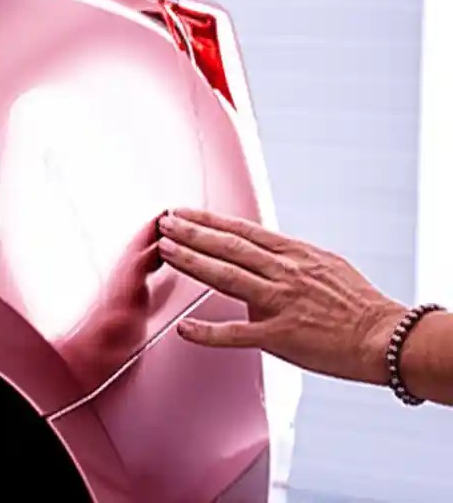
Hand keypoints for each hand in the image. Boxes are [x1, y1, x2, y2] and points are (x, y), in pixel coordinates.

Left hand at [157, 208, 406, 385]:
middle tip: (162, 223)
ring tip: (165, 250)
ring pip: (227, 277)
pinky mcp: (281, 336)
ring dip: (191, 262)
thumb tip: (263, 256)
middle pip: (229, 247)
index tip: (182, 212)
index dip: (208, 221)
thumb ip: (290, 260)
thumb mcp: (326, 265)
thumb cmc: (359, 303)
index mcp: (295, 255)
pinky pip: (236, 333)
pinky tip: (184, 328)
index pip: (242, 231)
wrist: (386, 337)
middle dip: (191, 233)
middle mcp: (285, 273)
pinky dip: (207, 332)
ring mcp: (281, 303)